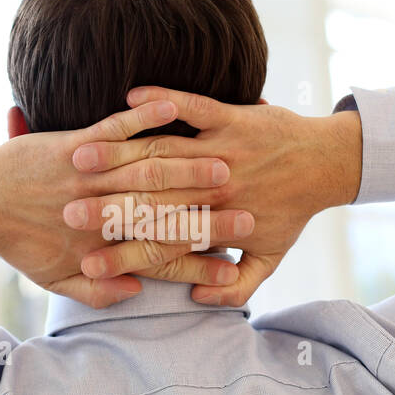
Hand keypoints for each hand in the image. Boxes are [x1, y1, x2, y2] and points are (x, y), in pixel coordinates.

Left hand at [0, 100, 256, 307]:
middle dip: (210, 215)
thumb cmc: (16, 241)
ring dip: (190, 168)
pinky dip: (147, 115)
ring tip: (226, 167)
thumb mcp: (54, 280)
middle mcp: (99, 212)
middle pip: (166, 214)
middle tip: (249, 215)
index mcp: (98, 247)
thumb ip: (96, 291)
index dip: (200, 258)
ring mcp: (89, 176)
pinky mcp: (76, 145)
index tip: (233, 261)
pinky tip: (176, 110)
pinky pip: (116, 126)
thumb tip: (133, 291)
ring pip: (149, 171)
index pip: (161, 255)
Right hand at [63, 88, 362, 305]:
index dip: (123, 257)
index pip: (162, 247)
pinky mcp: (230, 118)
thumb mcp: (271, 259)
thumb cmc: (293, 212)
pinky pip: (193, 106)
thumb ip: (237, 287)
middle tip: (65, 214)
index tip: (86, 265)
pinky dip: (163, 100)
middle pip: (151, 202)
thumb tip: (204, 298)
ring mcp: (222, 150)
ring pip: (163, 154)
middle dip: (106, 209)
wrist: (329, 165)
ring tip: (81, 160)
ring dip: (121, 155)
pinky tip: (132, 95)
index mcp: (219, 226)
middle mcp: (216, 190)